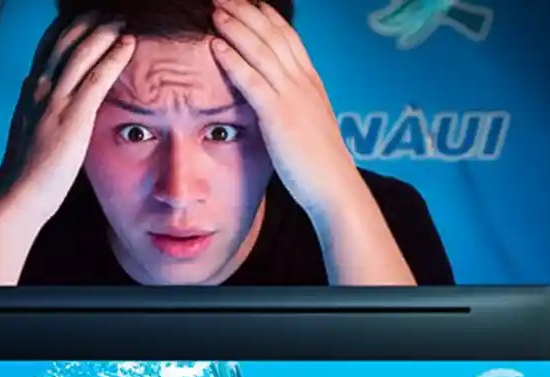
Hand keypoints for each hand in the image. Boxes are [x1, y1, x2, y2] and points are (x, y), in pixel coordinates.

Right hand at [0, 13, 136, 226]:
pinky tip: (129, 44)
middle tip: (110, 12)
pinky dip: (114, 56)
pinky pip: (97, 77)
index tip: (87, 16)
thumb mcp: (31, 133)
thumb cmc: (27, 174)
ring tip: (122, 21)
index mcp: (29, 91)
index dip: (69, 27)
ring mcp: (54, 101)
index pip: (48, 46)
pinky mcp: (72, 117)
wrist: (18, 197)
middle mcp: (39, 89)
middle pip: (65, 41)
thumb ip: (42, 115)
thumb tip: (57, 111)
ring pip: (82, 52)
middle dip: (89, 21)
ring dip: (105, 31)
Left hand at [209, 0, 364, 218]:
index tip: (248, 3)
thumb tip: (277, 103)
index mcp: (311, 82)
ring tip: (216, 9)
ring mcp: (292, 96)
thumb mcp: (308, 125)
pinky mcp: (279, 115)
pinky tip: (216, 45)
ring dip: (236, 26)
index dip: (266, 18)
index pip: (288, 38)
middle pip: (272, 35)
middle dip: (246, 12)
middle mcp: (303, 82)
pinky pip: (252, 80)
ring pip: (261, 50)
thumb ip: (294, 107)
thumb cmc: (318, 164)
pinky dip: (233, 60)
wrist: (334, 186)